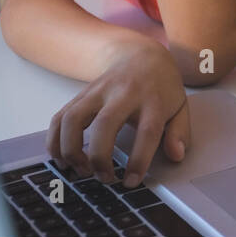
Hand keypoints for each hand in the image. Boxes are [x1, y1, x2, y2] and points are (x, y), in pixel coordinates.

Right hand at [46, 40, 190, 188]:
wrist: (141, 54)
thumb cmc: (161, 87)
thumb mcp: (180, 106)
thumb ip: (180, 132)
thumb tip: (176, 156)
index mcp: (153, 99)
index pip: (148, 131)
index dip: (139, 160)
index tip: (131, 181)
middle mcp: (124, 93)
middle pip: (105, 124)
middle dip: (100, 157)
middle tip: (104, 178)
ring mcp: (99, 92)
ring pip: (74, 118)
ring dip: (71, 150)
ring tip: (80, 170)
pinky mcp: (81, 94)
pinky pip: (60, 117)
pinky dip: (54, 140)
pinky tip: (61, 158)